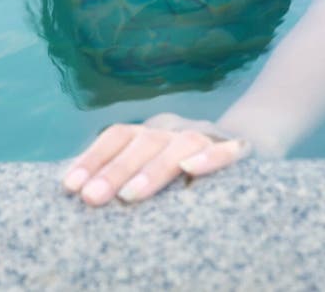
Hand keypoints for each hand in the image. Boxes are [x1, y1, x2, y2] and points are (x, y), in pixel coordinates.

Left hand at [60, 112, 250, 206]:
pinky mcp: (239, 147)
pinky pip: (225, 150)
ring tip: (129, 197)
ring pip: (179, 144)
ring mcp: (206, 134)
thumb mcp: (157, 166)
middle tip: (91, 198)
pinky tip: (191, 170)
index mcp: (151, 131)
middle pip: (141, 141)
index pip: (117, 136)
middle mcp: (174, 128)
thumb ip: (128, 176)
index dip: (93, 158)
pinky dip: (208, 158)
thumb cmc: (191, 166)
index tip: (69, 185)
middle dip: (113, 170)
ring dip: (152, 169)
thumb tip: (83, 196)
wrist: (255, 138)